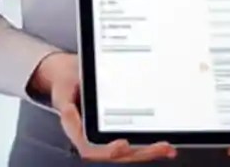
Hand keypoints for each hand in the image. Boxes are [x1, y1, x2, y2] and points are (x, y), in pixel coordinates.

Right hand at [30, 52, 176, 162]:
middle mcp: (90, 136)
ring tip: (167, 148)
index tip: (123, 144)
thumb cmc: (67, 81)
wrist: (67, 75)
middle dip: (139, 153)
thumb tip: (71, 111)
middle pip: (115, 154)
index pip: (89, 149)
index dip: (107, 150)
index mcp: (76, 128)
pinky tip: (164, 145)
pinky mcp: (115, 131)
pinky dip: (148, 144)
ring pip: (127, 152)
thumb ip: (65, 100)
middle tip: (159, 146)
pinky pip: (132, 143)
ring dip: (148, 151)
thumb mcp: (62, 85)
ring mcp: (104, 136)